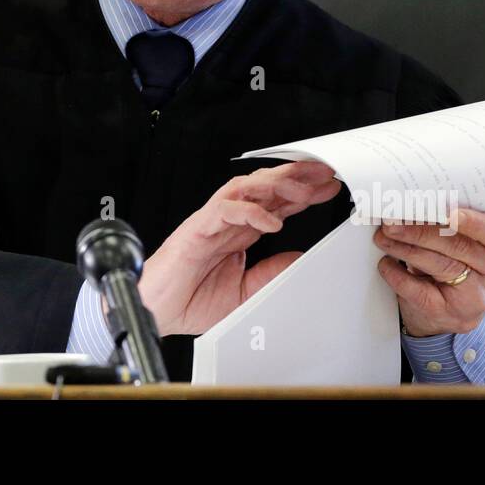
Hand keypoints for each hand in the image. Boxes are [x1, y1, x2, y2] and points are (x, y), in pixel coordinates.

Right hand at [139, 161, 340, 336]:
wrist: (156, 310)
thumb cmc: (189, 299)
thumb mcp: (246, 292)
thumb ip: (271, 273)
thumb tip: (300, 257)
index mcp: (239, 232)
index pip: (276, 203)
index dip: (303, 193)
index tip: (328, 188)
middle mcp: (227, 222)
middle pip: (265, 187)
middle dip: (296, 178)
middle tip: (324, 175)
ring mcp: (211, 222)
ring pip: (245, 188)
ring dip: (275, 187)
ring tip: (302, 193)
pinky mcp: (195, 229)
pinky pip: (223, 210)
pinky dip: (248, 211)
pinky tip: (270, 221)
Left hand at [372, 209, 484, 337]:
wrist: (448, 309)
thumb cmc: (457, 263)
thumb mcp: (466, 241)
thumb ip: (453, 223)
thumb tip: (416, 201)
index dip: (471, 221)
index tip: (445, 211)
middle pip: (459, 246)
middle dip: (421, 230)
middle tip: (393, 221)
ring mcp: (477, 298)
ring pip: (440, 266)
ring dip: (405, 248)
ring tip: (384, 237)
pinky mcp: (450, 314)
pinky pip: (420, 291)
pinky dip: (398, 275)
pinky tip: (386, 263)